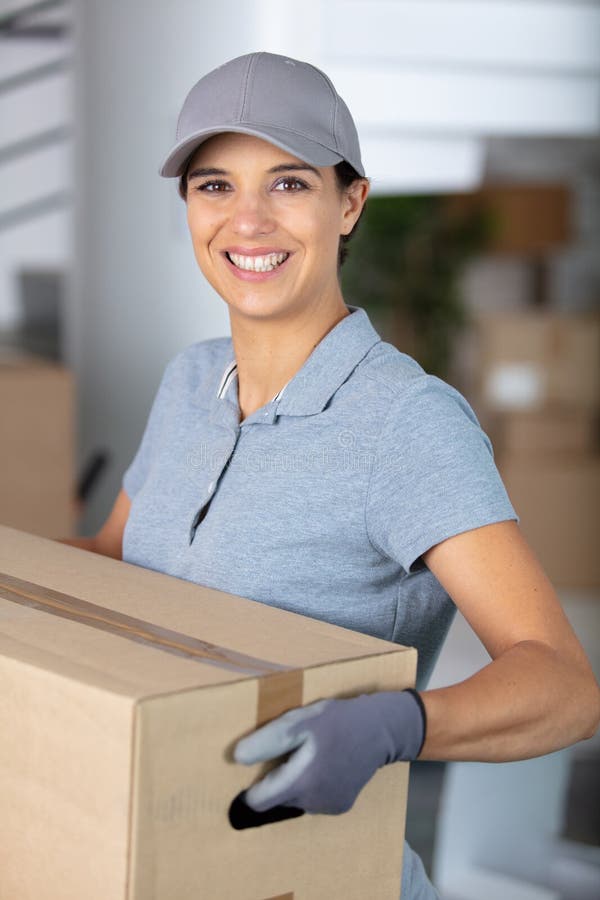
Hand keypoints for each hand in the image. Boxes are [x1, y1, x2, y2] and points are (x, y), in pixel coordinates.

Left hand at [233, 689, 425, 815]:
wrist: (382, 729)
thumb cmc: (338, 721)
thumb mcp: (300, 722)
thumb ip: (268, 741)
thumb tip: (238, 758)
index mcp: (302, 783)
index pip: (259, 802)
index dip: (250, 788)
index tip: (254, 769)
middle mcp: (314, 803)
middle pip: (277, 800)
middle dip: (276, 779)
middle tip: (288, 752)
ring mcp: (329, 807)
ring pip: (295, 800)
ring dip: (294, 782)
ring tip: (308, 754)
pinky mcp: (342, 806)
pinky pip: (313, 800)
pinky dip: (311, 785)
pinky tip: (323, 763)